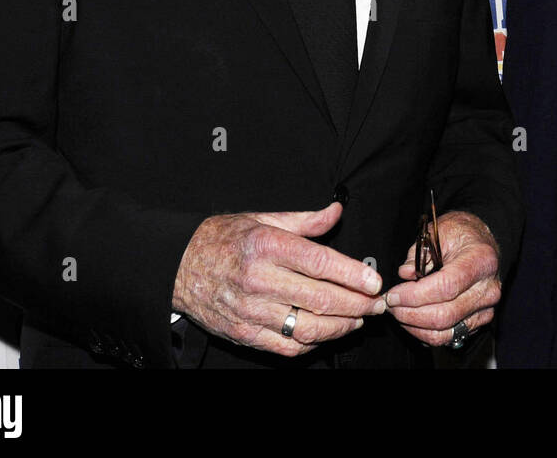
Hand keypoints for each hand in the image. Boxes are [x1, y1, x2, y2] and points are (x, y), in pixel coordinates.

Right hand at [171, 202, 385, 356]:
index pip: (320, 263)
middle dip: (357, 304)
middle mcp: (259, 280)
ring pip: (309, 327)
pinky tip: (328, 332)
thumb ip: (305, 221)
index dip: (353, 275)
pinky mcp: (245, 333)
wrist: (178, 266)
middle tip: (377, 303)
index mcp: (267, 245)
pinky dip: (314, 342)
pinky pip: (288, 345)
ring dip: (341, 326)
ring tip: (358, 319)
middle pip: (321, 298)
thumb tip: (337, 210)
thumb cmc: (224, 239)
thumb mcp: (263, 218)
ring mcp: (251, 311)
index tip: (374, 281)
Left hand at [384, 211, 501, 345]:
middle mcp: (487, 288)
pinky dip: (425, 333)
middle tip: (390, 305)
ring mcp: (485, 308)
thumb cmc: (460, 234)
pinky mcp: (479, 321)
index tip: (394, 294)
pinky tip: (412, 319)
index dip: (415, 295)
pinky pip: (448, 337)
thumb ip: (420, 253)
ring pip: (445, 331)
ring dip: (414, 326)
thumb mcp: (439, 231)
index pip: (446, 286)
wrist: (481, 242)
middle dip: (410, 313)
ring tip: (398, 312)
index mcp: (480, 260)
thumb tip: (406, 273)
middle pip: (444, 314)